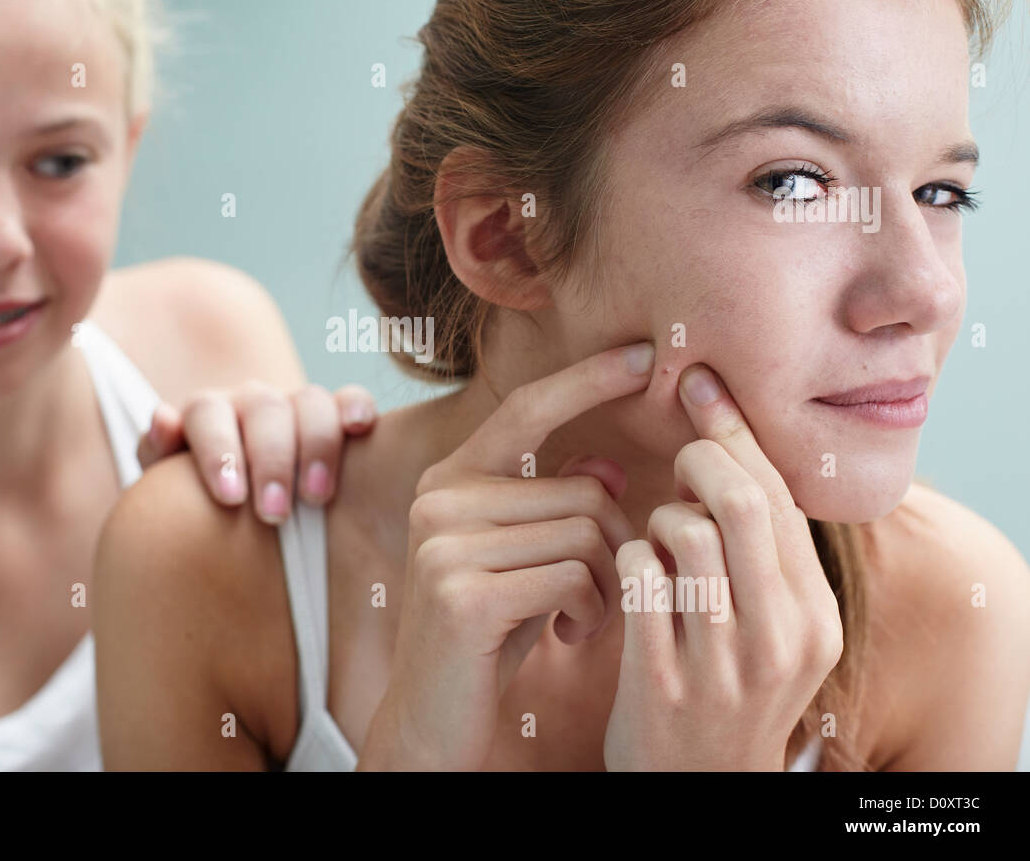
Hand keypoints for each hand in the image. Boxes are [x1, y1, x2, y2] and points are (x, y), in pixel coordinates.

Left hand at [136, 382, 376, 522]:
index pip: (207, 414)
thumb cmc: (198, 507)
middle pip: (265, 409)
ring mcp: (295, 405)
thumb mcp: (167, 487)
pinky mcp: (336, 416)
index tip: (230, 500)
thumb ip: (157, 455)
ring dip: (316, 446)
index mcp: (207, 413)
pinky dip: (356, 408)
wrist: (234, 515)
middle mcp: (252, 401)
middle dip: (271, 461)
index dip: (219, 452)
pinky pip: (351, 399)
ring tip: (317, 497)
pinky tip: (359, 429)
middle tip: (274, 515)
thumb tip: (162, 421)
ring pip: (311, 402)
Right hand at [358, 342, 655, 769]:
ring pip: (588, 534)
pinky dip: (591, 611)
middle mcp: (438, 499)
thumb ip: (554, 508)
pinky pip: (575, 577)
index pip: (525, 409)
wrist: (433, 722)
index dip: (586, 380)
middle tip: (598, 596)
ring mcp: (444, 543)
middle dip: (616, 547)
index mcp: (449, 480)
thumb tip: (607, 469)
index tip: (641, 354)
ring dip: (607, 586)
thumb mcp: (526, 564)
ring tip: (577, 618)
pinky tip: (565, 635)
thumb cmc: (491, 638)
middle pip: (584, 490)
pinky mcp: (462, 592)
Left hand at [602, 363, 843, 770]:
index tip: (701, 383)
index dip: (734, 430)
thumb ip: (759, 550)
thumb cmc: (724, 685)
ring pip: (684, 530)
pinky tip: (630, 579)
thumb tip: (727, 440)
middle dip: (697, 456)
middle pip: (738, 499)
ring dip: (658, 519)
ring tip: (656, 540)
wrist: (694, 786)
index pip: (780, 495)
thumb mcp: (769, 627)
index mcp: (815, 617)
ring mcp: (722, 663)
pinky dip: (627, 559)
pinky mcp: (662, 680)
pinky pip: (636, 577)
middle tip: (678, 459)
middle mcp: (782, 638)